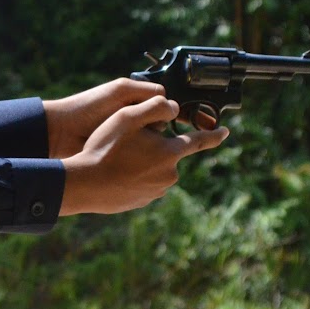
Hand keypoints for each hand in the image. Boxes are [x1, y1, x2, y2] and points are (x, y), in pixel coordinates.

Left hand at [42, 78, 167, 158]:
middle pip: (161, 124)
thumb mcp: (120, 91)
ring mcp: (128, 138)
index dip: (165, 110)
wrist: (62, 131)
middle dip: (157, 128)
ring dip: (151, 143)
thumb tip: (173, 105)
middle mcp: (133, 118)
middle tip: (146, 131)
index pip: (163, 104)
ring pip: (154, 141)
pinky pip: (142, 155)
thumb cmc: (90, 107)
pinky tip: (137, 156)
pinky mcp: (122, 153)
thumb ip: (147, 92)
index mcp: (134, 100)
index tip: (163, 118)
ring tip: (138, 143)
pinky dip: (143, 155)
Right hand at [58, 95, 227, 214]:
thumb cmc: (104, 149)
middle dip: (154, 145)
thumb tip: (173, 109)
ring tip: (117, 159)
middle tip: (126, 144)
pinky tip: (114, 173)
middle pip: (168, 153)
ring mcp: (155, 191)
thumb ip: (155, 107)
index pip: (199, 141)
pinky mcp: (142, 201)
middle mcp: (169, 174)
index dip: (213, 134)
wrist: (84, 185)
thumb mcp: (127, 117)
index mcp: (170, 153)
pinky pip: (142, 183)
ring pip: (154, 168)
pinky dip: (133, 177)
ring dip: (142, 162)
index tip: (225, 131)